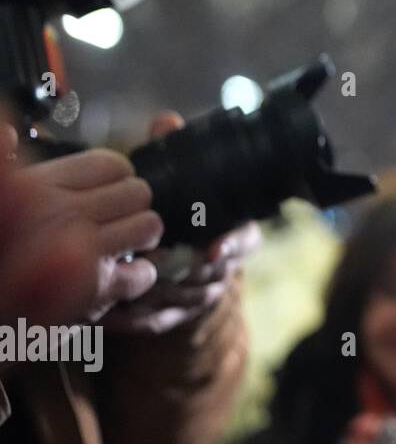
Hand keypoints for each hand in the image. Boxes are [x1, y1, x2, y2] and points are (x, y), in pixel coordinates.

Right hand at [0, 122, 161, 327]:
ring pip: (150, 225)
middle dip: (131, 208)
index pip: (113, 164)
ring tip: (118, 246)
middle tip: (113, 222)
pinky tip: (113, 277)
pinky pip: (145, 272)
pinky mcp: (96, 287)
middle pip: (138, 191)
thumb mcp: (7, 197)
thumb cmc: (6, 249)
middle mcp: (61, 212)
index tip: (104, 194)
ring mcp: (81, 250)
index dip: (116, 179)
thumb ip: (10, 169)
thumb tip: (6, 129)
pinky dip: (135, 278)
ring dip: (140, 238)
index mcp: (37, 185)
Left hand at [97, 112, 261, 334]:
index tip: (213, 249)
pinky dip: (129, 317)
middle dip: (178, 270)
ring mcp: (198, 295)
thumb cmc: (183, 214)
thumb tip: (166, 122)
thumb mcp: (183, 181)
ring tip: (120, 283)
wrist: (186, 263)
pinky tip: (103, 310)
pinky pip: (154, 322)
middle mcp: (221, 268)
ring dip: (150, 293)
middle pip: (206, 273)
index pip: (242, 240)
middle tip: (150, 262)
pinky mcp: (172, 317)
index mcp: (234, 235)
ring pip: (178, 299)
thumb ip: (174, 152)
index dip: (230, 245)